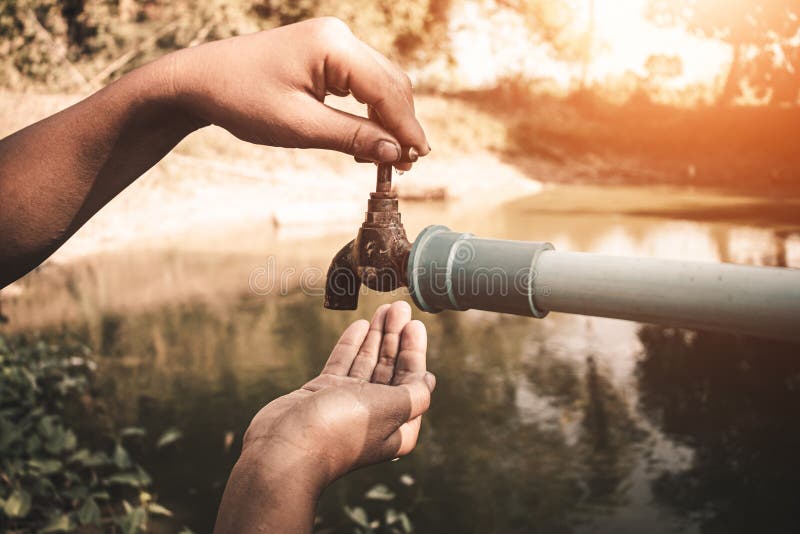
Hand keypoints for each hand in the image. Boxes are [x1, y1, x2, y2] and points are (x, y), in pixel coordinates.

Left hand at [172, 17, 429, 169]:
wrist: (199, 80)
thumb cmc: (241, 99)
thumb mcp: (299, 126)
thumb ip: (352, 137)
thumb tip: (395, 152)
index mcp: (333, 46)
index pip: (387, 89)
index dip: (406, 127)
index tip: (419, 159)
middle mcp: (338, 36)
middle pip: (391, 82)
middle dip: (401, 124)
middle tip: (407, 164)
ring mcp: (332, 42)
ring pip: (380, 82)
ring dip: (388, 119)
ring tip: (389, 157)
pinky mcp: (325, 53)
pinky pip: (362, 81)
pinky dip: (370, 110)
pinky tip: (369, 138)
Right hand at [214, 301, 434, 532]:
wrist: (286, 445)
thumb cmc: (342, 429)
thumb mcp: (391, 409)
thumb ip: (414, 394)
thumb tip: (428, 381)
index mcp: (396, 426)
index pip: (412, 382)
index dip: (415, 352)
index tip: (415, 325)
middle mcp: (373, 414)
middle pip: (390, 369)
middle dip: (396, 337)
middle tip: (400, 308)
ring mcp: (345, 402)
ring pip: (366, 363)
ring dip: (376, 335)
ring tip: (384, 309)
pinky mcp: (321, 393)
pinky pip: (342, 364)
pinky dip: (351, 345)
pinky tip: (359, 325)